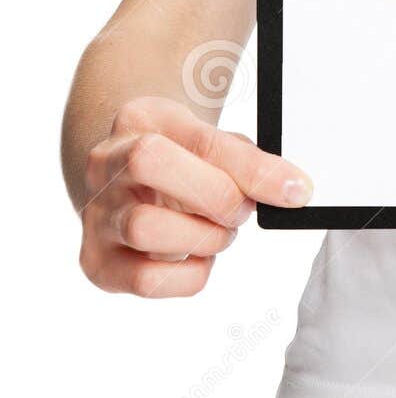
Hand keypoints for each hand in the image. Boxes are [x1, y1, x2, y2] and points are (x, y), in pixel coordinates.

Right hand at [79, 96, 312, 297]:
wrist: (130, 183)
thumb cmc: (181, 159)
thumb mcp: (211, 142)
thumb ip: (247, 161)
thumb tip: (293, 189)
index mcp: (141, 118)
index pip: (200, 138)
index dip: (252, 168)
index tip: (296, 189)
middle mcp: (105, 163)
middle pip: (152, 165)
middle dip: (215, 195)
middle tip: (240, 210)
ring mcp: (96, 215)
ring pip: (145, 226)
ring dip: (203, 236)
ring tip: (218, 231)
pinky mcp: (97, 264)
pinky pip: (147, 279)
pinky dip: (190, 273)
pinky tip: (197, 255)